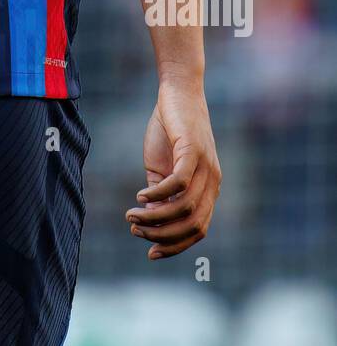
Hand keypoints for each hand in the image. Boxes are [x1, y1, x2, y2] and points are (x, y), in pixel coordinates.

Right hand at [125, 80, 219, 259]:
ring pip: (184, 208)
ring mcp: (206, 167)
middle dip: (163, 236)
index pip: (198, 230)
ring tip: (132, 215)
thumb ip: (159, 194)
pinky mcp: (193, 151)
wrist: (177, 92)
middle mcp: (213, 182)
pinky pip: (177, 183)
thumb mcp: (162, 167)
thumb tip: (151, 220)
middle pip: (193, 225)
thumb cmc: (169, 130)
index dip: (175, 246)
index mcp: (209, 189)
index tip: (151, 253)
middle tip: (136, 231)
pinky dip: (157, 195)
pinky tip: (140, 195)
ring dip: (155, 218)